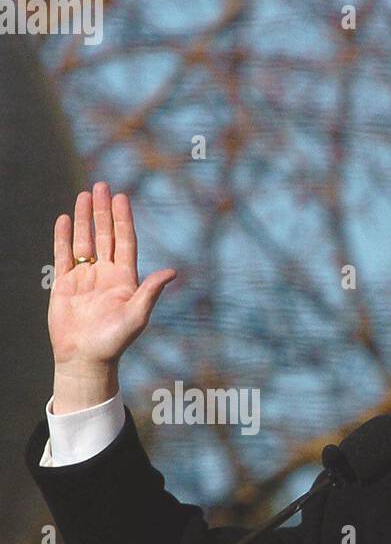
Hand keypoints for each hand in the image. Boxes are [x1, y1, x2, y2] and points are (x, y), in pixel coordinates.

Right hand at [49, 181, 175, 410]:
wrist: (86, 358)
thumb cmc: (114, 341)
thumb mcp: (137, 316)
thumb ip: (151, 292)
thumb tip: (173, 272)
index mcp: (125, 280)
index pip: (125, 242)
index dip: (124, 220)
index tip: (122, 197)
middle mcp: (106, 275)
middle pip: (106, 235)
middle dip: (104, 211)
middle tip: (102, 185)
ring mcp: (86, 278)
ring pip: (85, 240)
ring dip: (84, 218)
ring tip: (84, 195)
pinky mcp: (65, 284)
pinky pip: (64, 255)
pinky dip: (63, 237)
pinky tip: (64, 220)